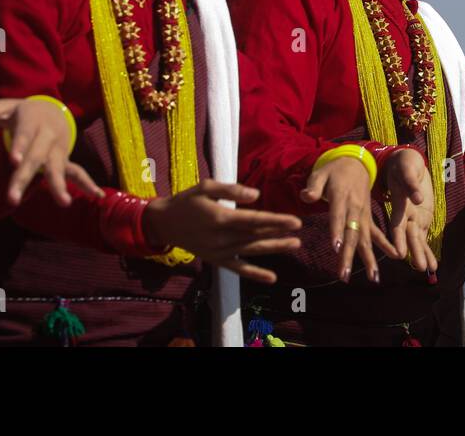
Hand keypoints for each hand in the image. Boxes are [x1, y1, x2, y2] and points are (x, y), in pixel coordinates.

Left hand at [0, 94, 102, 205]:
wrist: (52, 111)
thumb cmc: (23, 113)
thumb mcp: (7, 108)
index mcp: (33, 122)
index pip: (25, 136)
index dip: (20, 147)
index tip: (14, 161)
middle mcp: (48, 137)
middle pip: (36, 159)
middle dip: (25, 178)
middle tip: (12, 199)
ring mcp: (58, 150)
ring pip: (57, 169)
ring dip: (59, 186)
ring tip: (64, 203)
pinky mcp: (63, 160)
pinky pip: (77, 173)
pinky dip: (88, 183)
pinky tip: (98, 194)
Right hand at [144, 180, 301, 284]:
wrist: (164, 224)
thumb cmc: (187, 201)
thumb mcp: (205, 187)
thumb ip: (231, 189)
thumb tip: (256, 195)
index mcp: (219, 217)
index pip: (253, 220)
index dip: (275, 220)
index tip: (294, 220)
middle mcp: (220, 237)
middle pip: (255, 235)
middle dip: (279, 232)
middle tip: (300, 230)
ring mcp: (218, 252)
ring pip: (251, 251)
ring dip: (274, 248)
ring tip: (294, 245)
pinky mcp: (216, 260)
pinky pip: (238, 269)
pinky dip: (255, 274)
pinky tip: (272, 278)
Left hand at [300, 156, 398, 282]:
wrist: (356, 164)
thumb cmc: (334, 171)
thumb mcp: (320, 173)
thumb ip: (313, 186)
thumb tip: (306, 196)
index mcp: (341, 196)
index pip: (338, 216)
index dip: (337, 231)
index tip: (336, 248)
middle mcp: (354, 208)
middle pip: (351, 233)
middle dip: (348, 254)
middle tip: (343, 274)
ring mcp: (363, 214)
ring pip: (365, 238)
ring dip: (368, 258)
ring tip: (373, 278)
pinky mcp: (367, 218)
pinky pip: (376, 234)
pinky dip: (385, 245)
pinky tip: (396, 256)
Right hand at [385, 149, 437, 274]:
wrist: (407, 162)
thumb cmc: (404, 164)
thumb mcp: (407, 170)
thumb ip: (411, 185)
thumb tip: (418, 199)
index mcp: (399, 203)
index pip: (397, 224)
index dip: (398, 238)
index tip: (400, 253)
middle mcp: (405, 214)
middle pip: (409, 236)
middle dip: (414, 251)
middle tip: (420, 268)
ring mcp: (413, 218)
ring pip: (417, 239)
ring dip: (422, 254)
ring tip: (429, 269)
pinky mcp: (421, 219)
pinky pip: (424, 236)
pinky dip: (428, 249)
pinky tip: (433, 264)